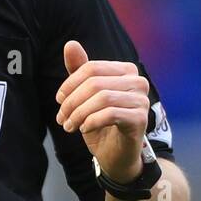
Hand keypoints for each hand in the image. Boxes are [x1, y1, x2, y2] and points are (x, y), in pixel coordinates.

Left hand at [54, 40, 149, 181]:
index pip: (91, 68)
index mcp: (126, 71)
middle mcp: (137, 82)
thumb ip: (79, 71)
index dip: (70, 84)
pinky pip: (110, 113)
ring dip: (79, 113)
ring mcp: (142, 100)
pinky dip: (91, 121)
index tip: (59, 101)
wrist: (116, 156)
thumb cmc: (101, 124)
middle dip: (72, 101)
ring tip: (69, 125)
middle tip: (62, 118)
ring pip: (102, 97)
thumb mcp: (85, 97)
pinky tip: (84, 129)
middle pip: (95, 82)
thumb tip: (70, 44)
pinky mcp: (140, 119)